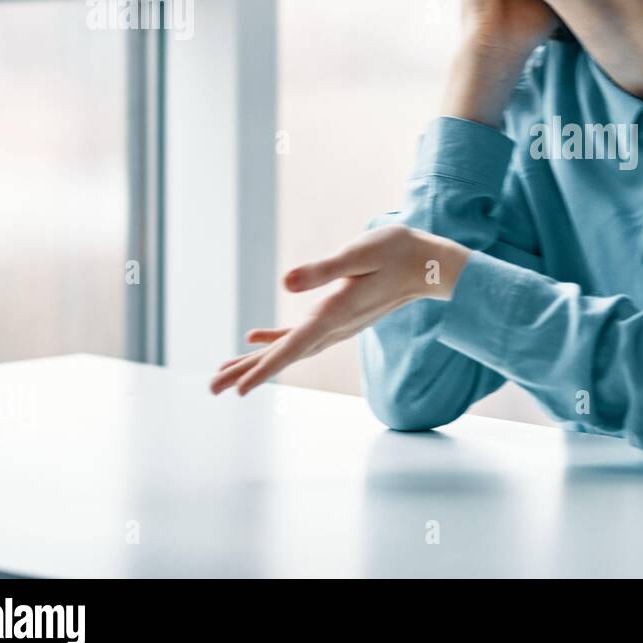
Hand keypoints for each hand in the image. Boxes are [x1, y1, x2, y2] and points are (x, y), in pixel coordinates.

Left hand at [208, 224, 470, 396]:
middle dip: (247, 371)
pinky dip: (275, 340)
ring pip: (289, 349)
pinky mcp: (339, 316)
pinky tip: (253, 336)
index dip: (263, 368)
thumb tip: (284, 284)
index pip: (293, 348)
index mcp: (335, 314)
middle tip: (212, 387)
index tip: (237, 390)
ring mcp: (337, 325)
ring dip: (256, 361)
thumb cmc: (398, 252)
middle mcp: (334, 326)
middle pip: (284, 356)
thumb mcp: (359, 253)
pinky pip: (300, 336)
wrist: (430, 264)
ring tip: (224, 373)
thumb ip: (323, 270)